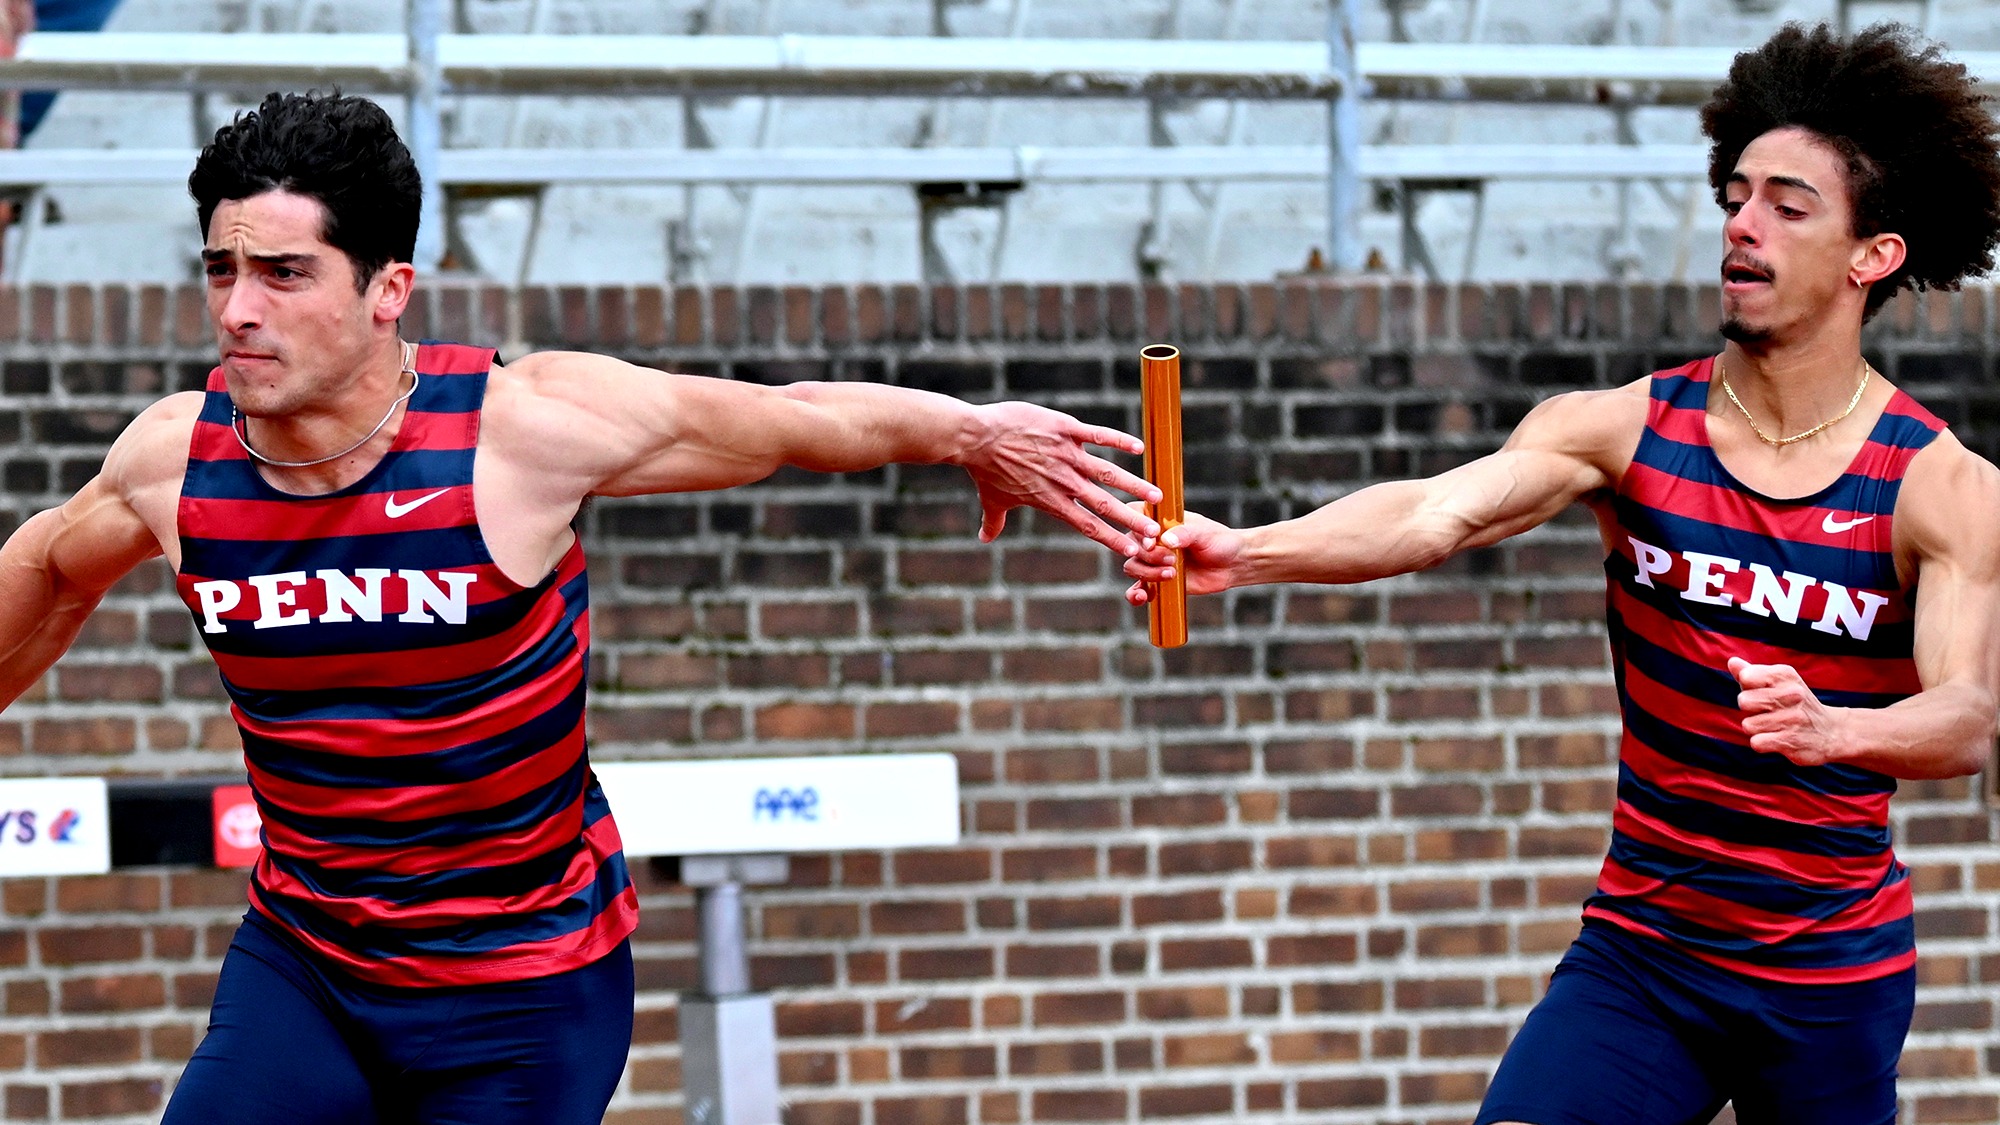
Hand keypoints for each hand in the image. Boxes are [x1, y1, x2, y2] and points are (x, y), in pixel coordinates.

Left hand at [958, 402, 1161, 551]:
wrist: (976, 438)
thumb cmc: (983, 471)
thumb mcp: (992, 500)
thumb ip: (994, 522)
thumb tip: (984, 538)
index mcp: (1052, 501)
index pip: (1088, 525)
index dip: (1112, 539)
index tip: (1133, 550)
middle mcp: (1064, 481)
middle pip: (1105, 504)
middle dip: (1132, 519)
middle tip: (1156, 530)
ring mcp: (1067, 454)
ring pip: (1109, 472)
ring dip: (1134, 485)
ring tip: (1157, 495)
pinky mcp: (1064, 429)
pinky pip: (1097, 435)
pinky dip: (1119, 441)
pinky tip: (1139, 447)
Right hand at [1123, 510, 1242, 604]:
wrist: (1232, 565)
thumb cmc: (1219, 541)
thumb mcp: (1204, 533)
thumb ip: (1185, 534)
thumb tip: (1166, 540)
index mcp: (1161, 521)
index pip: (1135, 516)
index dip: (1137, 528)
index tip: (1152, 540)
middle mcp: (1153, 541)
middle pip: (1132, 546)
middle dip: (1149, 556)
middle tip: (1171, 560)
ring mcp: (1153, 561)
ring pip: (1133, 567)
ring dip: (1147, 573)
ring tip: (1172, 575)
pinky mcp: (1157, 581)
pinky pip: (1138, 589)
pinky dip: (1136, 594)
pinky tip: (1143, 597)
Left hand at [1728, 657, 1847, 766]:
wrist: (1831, 732)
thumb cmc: (1794, 704)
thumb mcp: (1778, 683)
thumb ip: (1752, 673)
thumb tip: (1732, 662)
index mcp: (1785, 675)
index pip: (1746, 677)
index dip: (1747, 688)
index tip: (1762, 691)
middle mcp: (1792, 693)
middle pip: (1743, 701)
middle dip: (1749, 710)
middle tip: (1767, 712)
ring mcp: (1793, 718)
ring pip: (1748, 725)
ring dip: (1756, 729)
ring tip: (1774, 726)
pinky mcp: (1792, 740)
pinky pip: (1757, 742)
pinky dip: (1761, 743)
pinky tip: (1776, 739)